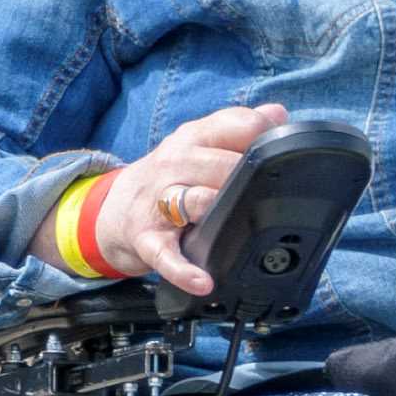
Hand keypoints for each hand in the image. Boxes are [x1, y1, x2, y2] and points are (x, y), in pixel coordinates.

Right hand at [82, 100, 290, 294]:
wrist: (112, 209)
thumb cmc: (168, 176)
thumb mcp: (197, 143)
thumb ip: (238, 127)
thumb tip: (278, 114)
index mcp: (192, 138)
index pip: (235, 126)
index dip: (264, 137)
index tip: (283, 152)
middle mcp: (174, 165)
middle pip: (219, 165)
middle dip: (245, 178)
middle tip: (268, 193)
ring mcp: (159, 203)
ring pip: (192, 201)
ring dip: (214, 208)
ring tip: (237, 223)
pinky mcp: (146, 239)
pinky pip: (165, 255)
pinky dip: (183, 270)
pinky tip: (203, 281)